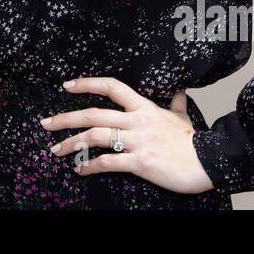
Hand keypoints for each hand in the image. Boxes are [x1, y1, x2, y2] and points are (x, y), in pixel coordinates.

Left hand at [40, 77, 213, 194]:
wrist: (208, 161)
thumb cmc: (192, 141)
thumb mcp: (182, 117)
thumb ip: (176, 103)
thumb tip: (180, 89)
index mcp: (144, 107)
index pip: (111, 87)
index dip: (87, 83)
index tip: (66, 85)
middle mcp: (137, 121)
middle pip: (93, 114)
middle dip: (65, 118)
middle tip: (45, 123)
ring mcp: (137, 141)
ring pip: (95, 136)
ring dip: (71, 143)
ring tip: (56, 149)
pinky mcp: (139, 162)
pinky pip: (108, 162)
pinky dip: (90, 165)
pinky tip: (80, 169)